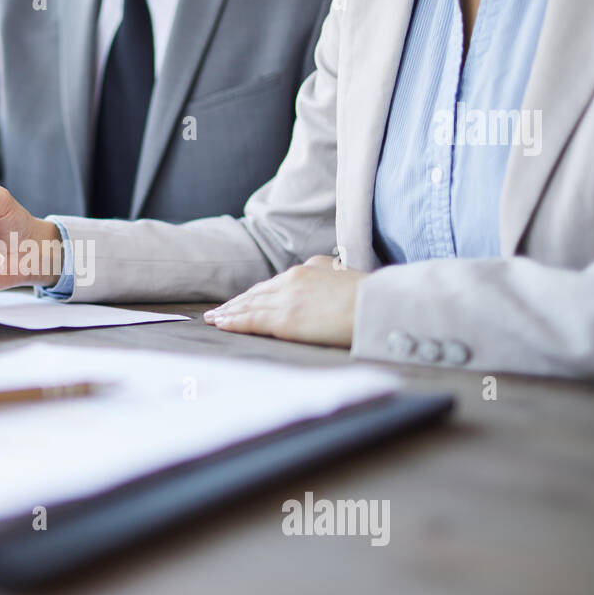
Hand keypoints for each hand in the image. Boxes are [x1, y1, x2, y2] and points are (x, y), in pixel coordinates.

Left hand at [203, 255, 364, 346]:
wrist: (379, 305)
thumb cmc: (369, 295)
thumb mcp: (343, 273)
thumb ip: (324, 272)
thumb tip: (316, 272)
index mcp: (306, 270)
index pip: (272, 285)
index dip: (254, 295)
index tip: (240, 300)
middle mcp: (291, 280)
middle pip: (255, 294)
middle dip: (235, 303)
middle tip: (218, 311)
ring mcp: (286, 299)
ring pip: (249, 306)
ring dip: (229, 312)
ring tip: (214, 319)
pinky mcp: (285, 319)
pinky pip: (251, 320)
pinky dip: (234, 322)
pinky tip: (222, 324)